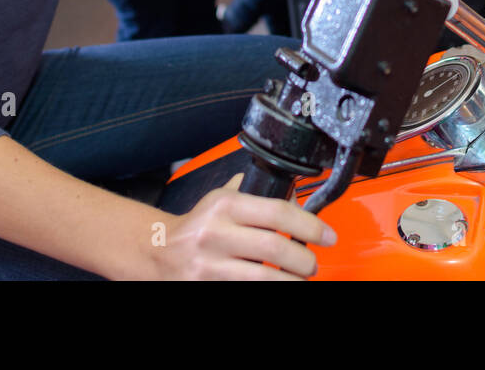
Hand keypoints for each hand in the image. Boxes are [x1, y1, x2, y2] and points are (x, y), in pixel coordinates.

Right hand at [154, 175, 336, 279]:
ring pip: (264, 278)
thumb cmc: (196, 226)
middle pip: (275, 248)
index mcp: (224, 205)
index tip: (327, 236)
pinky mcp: (205, 287)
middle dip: (305, 260)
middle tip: (313, 263)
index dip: (310, 225)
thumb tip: (297, 199)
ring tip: (300, 279)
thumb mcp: (220, 199)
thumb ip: (255, 194)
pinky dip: (270, 290)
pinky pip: (246, 290)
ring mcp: (208, 265)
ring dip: (291, 282)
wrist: (156, 251)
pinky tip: (279, 285)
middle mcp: (215, 233)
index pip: (277, 212)